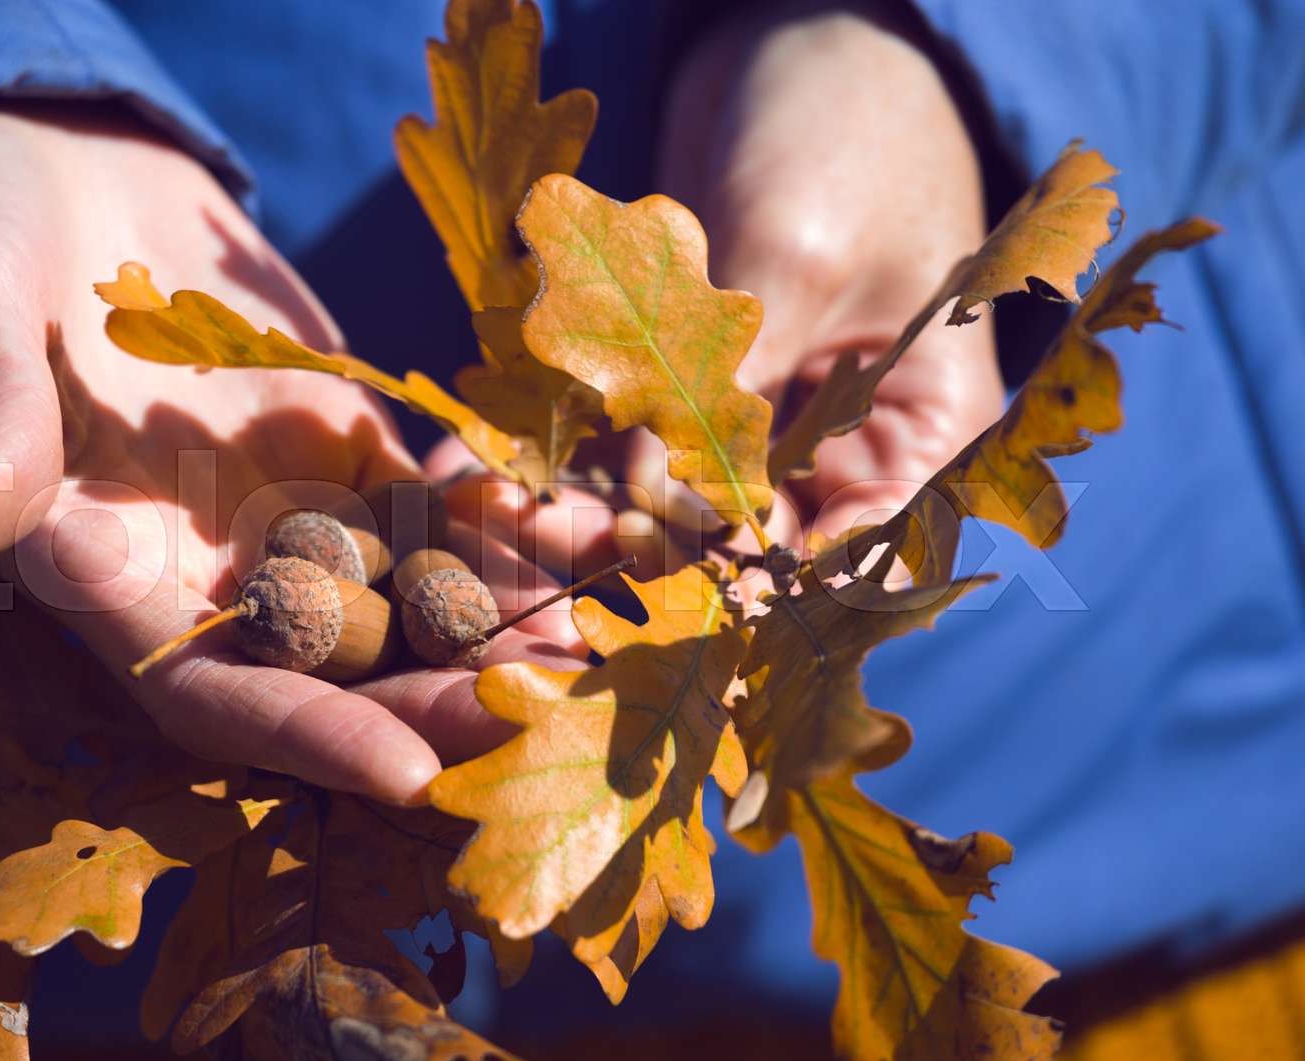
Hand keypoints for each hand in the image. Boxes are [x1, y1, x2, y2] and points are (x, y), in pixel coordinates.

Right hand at [0, 103, 577, 803]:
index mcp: (103, 574)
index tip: (412, 777)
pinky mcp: (344, 453)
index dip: (306, 738)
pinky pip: (435, 508)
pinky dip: (507, 522)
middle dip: (449, 699)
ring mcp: (284, 515)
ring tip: (613, 635)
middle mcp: (204, 572)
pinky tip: (588, 520)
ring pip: (408, 600)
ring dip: (509, 625)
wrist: (47, 173)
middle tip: (561, 711)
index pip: (207, 695)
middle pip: (339, 671)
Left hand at [440, 8, 1002, 576]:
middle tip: (613, 545)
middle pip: (779, 542)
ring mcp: (777, 410)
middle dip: (695, 554)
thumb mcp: (798, 257)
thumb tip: (663, 506)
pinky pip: (659, 443)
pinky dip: (612, 457)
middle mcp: (856, 438)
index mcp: (927, 423)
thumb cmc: (841, 131)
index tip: (700, 576)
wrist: (789, 41)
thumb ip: (734, 385)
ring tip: (568, 517)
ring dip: (639, 513)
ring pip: (706, 502)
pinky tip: (553, 469)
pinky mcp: (707, 378)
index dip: (788, 586)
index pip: (871, 553)